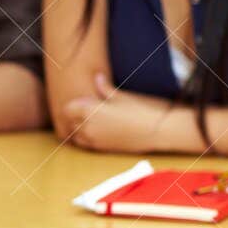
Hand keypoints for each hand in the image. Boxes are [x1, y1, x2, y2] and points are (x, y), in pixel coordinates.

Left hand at [62, 72, 190, 152]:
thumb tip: (97, 77)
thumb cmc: (143, 109)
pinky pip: (86, 145)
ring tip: (91, 122)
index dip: (73, 105)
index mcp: (89, 110)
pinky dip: (87, 139)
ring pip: (76, 136)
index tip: (82, 101)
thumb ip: (105, 88)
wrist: (160, 131)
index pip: (67, 109)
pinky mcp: (103, 150)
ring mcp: (94, 140)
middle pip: (70, 123)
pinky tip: (99, 132)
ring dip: (79, 130)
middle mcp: (88, 127)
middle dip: (74, 118)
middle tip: (85, 111)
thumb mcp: (122, 96)